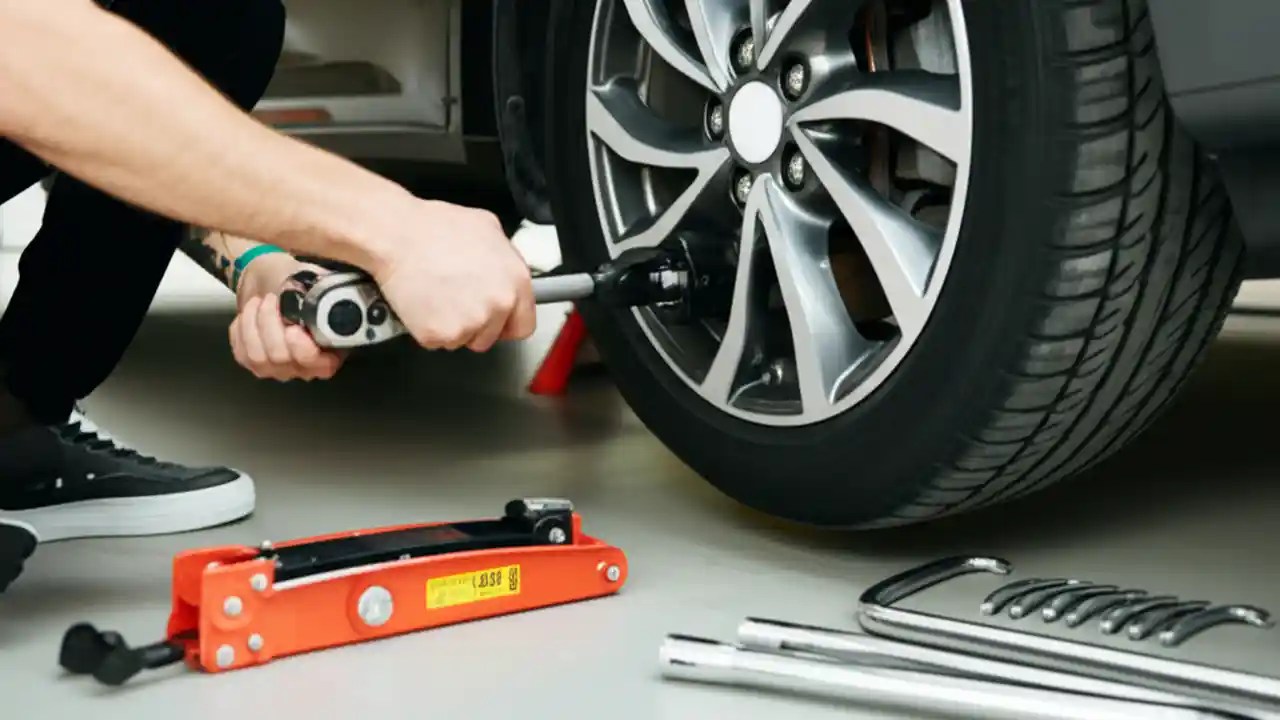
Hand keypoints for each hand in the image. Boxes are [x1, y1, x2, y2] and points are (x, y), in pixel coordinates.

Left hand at [229, 253, 345, 380]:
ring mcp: (279, 368)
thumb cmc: (300, 284)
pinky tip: (250, 314)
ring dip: (254, 323)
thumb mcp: (318, 283)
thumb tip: (322, 299)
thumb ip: (324, 295)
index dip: (303, 349)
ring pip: (257, 357)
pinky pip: (241, 353)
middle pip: (281, 358)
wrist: (275, 284)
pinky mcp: (254, 364)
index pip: (321, 365)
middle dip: (271, 323)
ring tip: (259, 301)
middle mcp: (307, 367)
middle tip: (270, 298)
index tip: (293, 327)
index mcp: (332, 351)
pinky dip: (241, 329)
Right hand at [369, 200, 534, 351]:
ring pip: (463, 341)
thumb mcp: (487, 228)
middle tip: (455, 299)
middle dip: (475, 325)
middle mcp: (497, 305)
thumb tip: (504, 270)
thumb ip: (504, 257)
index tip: (495, 320)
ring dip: (451, 327)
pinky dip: (428, 328)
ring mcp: (469, 323)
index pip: (524, 324)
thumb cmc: (436, 227)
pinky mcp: (440, 334)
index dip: (506, 323)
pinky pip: (437, 342)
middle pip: (490, 336)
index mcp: (515, 281)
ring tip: (437, 296)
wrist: (397, 235)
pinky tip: (423, 302)